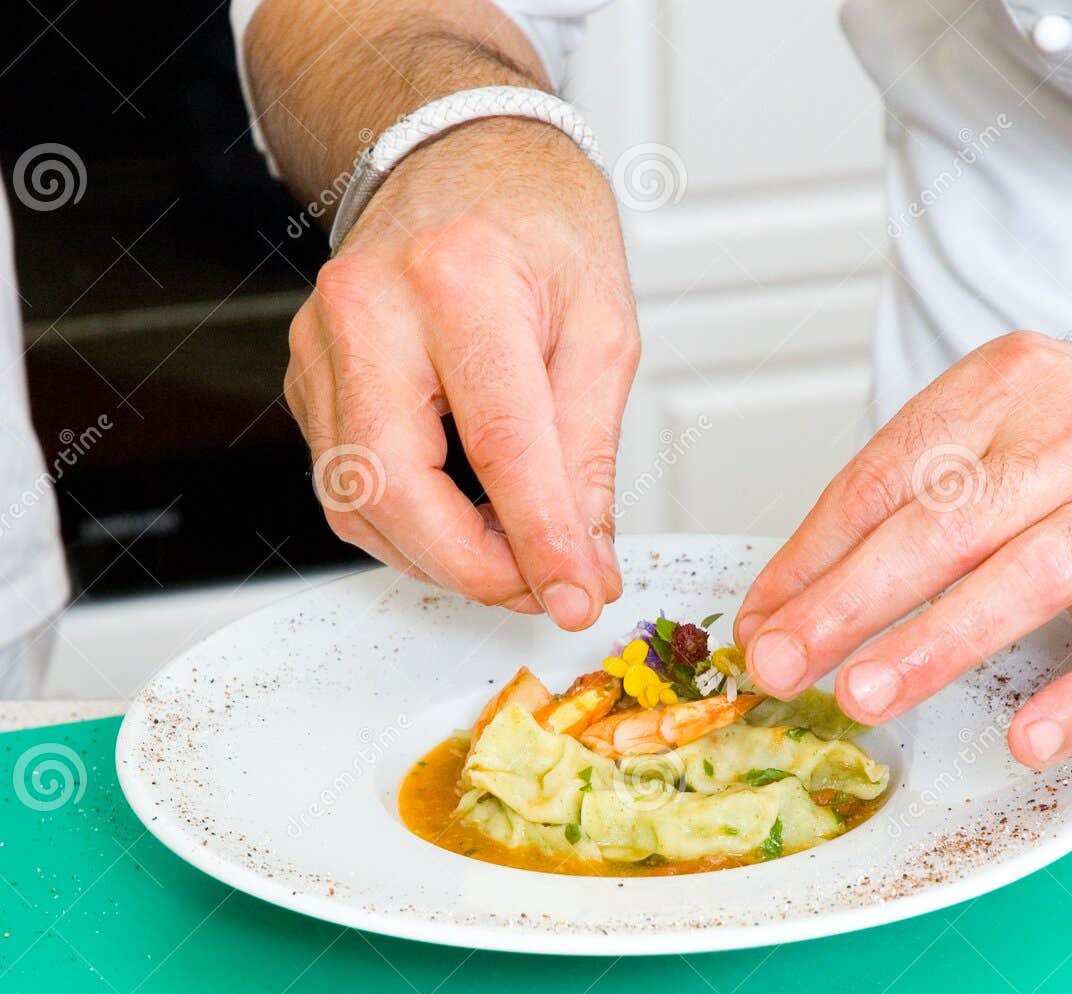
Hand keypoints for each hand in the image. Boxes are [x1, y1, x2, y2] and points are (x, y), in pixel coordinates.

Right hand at [284, 118, 637, 626]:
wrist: (463, 157)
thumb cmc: (537, 225)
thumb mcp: (602, 331)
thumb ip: (588, 457)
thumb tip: (582, 561)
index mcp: (459, 282)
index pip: (500, 447)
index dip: (540, 542)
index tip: (576, 596)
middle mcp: (370, 309)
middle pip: (397, 489)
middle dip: (473, 568)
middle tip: (541, 588)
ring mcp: (321, 344)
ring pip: (358, 502)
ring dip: (440, 557)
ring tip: (515, 554)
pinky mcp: (307, 377)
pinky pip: (346, 484)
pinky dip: (407, 527)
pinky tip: (464, 523)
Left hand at [735, 332, 1071, 766]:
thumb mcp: (1009, 411)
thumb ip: (918, 482)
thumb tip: (805, 584)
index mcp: (1002, 390)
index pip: (884, 477)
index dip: (812, 554)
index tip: (762, 617)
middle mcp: (1064, 442)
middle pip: (938, 525)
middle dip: (846, 601)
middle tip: (781, 661)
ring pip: (1022, 579)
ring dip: (934, 643)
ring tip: (863, 695)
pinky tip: (1027, 737)